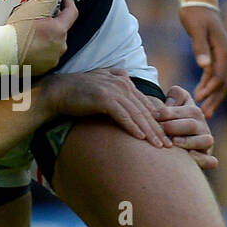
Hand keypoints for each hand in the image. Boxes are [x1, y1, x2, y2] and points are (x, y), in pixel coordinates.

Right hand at [10, 0, 75, 75]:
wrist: (1, 51)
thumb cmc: (17, 29)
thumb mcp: (36, 5)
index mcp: (60, 31)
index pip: (72, 12)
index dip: (67, 1)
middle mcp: (59, 47)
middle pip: (61, 28)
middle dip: (54, 20)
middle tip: (41, 13)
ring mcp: (50, 60)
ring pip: (53, 43)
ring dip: (46, 35)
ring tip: (32, 29)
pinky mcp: (41, 69)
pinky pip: (44, 56)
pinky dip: (39, 49)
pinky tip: (28, 43)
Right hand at [45, 67, 170, 146]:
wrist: (58, 91)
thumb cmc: (78, 92)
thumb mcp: (101, 85)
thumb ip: (116, 85)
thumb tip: (129, 91)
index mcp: (124, 80)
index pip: (144, 103)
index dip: (156, 121)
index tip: (164, 135)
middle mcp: (122, 83)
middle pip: (144, 110)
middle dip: (157, 129)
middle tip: (167, 145)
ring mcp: (114, 90)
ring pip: (137, 114)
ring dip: (149, 131)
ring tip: (158, 146)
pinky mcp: (105, 99)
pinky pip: (123, 116)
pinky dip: (133, 127)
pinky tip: (141, 138)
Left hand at [154, 84, 216, 168]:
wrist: (171, 140)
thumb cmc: (168, 117)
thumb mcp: (173, 102)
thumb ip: (174, 97)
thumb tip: (172, 103)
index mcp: (194, 113)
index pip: (188, 110)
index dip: (171, 112)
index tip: (155, 115)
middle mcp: (202, 127)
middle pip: (193, 125)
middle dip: (176, 126)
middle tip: (163, 128)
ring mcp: (205, 143)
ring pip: (206, 141)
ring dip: (189, 141)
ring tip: (174, 142)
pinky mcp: (206, 158)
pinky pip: (211, 161)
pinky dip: (203, 159)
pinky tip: (189, 156)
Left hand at [179, 4, 226, 116]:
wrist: (200, 1)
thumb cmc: (195, 13)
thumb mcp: (195, 28)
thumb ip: (199, 47)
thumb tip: (204, 66)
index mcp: (222, 48)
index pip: (220, 74)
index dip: (210, 88)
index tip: (198, 99)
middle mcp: (225, 53)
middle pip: (224, 82)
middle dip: (216, 99)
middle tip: (206, 115)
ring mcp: (222, 54)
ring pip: (221, 80)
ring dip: (214, 96)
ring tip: (205, 111)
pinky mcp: (216, 54)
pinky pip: (215, 74)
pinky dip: (209, 86)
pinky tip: (201, 94)